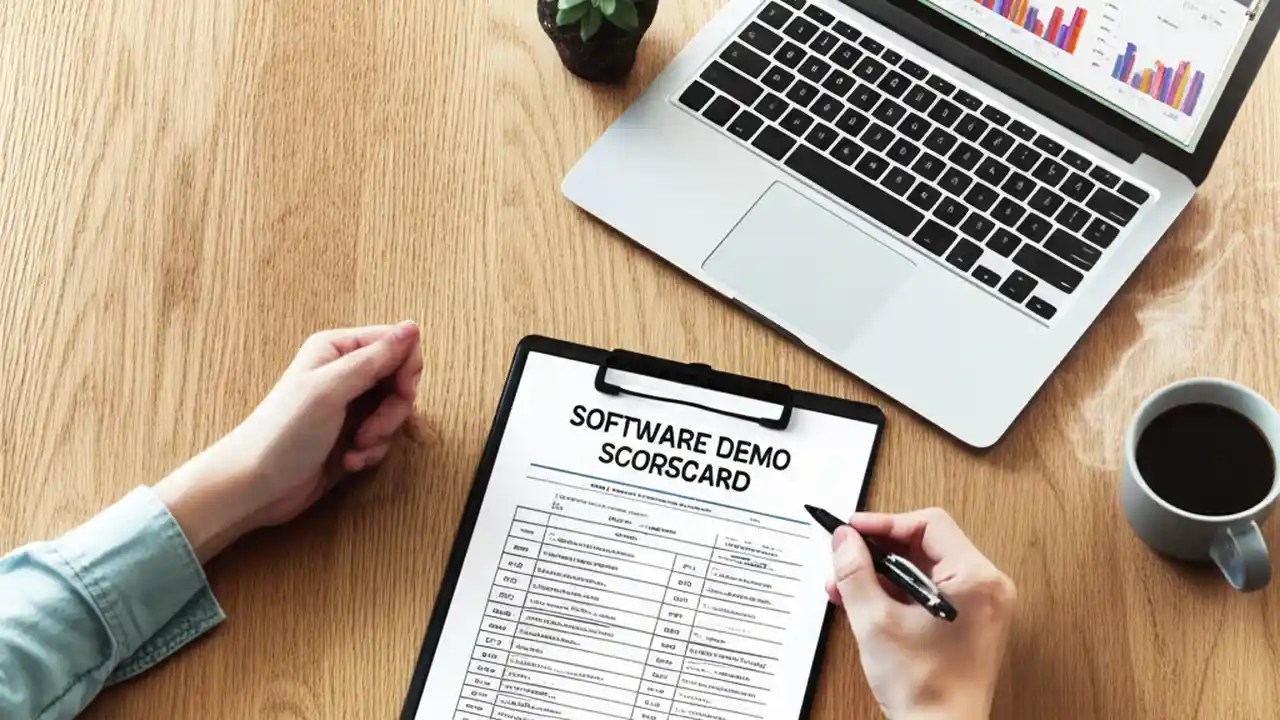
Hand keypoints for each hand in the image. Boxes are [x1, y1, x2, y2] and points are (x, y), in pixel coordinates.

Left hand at [155, 322, 423, 561]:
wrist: (256, 485)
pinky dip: (373, 451)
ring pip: (396, 411)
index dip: (406, 368)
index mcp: (338, 349)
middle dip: (395, 409)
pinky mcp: (353, 434)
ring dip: (383, 434)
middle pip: (400, 378)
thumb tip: (412, 326)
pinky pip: (384, 437)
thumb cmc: (284, 432)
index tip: (401, 394)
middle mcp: (346, 372)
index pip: (397, 342)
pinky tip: (350, 462)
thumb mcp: (330, 390)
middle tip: (370, 431)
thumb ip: (374, 358)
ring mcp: (350, 405)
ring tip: (356, 449)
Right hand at [826, 509, 1015, 719]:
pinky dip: (900, 592)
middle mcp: (987, 587)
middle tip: (846, 555)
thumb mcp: (875, 622)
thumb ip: (855, 572)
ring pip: (926, 568)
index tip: (853, 530)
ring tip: (847, 585)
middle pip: (927, 544)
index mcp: (975, 578)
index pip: (927, 524)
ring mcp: (982, 606)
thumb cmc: (924, 690)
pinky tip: (867, 601)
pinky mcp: (971, 622)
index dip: (884, 523)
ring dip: (885, 573)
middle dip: (880, 551)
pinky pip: (932, 590)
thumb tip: (844, 540)